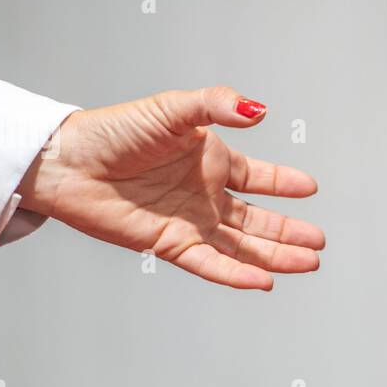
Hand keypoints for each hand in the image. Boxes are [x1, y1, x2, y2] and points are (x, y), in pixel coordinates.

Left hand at [17, 86, 323, 290]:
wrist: (66, 162)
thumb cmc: (114, 130)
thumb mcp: (173, 108)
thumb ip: (217, 105)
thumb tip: (260, 110)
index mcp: (210, 160)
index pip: (258, 177)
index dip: (285, 183)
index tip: (311, 188)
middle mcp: (204, 194)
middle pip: (258, 220)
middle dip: (290, 232)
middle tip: (319, 243)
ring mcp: (189, 222)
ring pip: (242, 246)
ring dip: (275, 256)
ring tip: (308, 263)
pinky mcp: (168, 244)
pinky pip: (211, 263)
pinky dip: (237, 274)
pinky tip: (264, 281)